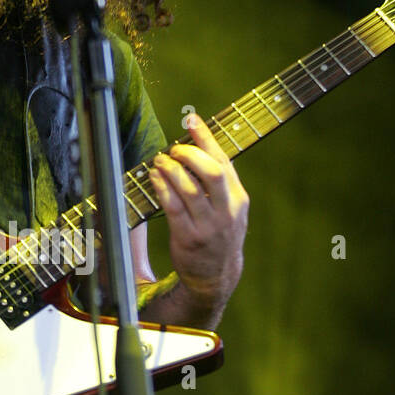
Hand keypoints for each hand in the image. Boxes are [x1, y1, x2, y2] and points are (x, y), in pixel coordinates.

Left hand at [148, 114, 249, 315]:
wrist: (216, 275)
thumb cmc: (219, 234)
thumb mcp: (230, 208)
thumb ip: (221, 181)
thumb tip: (202, 144)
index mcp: (239, 200)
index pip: (224, 161)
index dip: (207, 138)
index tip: (192, 119)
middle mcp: (226, 212)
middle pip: (211, 173)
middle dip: (190, 154)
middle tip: (175, 149)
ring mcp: (208, 227)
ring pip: (189, 189)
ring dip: (171, 169)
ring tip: (160, 160)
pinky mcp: (188, 238)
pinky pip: (173, 207)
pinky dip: (162, 188)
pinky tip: (155, 177)